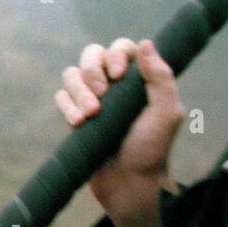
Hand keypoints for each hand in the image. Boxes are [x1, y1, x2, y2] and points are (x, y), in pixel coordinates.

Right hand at [54, 37, 183, 226]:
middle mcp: (115, 85)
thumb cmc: (152, 149)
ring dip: (78, 91)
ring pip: (72, 74)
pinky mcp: (75, 115)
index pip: (122, 48)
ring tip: (90, 115)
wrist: (128, 184)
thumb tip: (146, 43)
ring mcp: (92, 99)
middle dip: (92, 70)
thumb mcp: (166, 113)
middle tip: (101, 93)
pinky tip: (79, 123)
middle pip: (92, 54)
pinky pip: (61, 97)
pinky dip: (67, 107)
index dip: (116, 55)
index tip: (120, 76)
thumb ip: (160, 78)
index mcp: (139, 80)